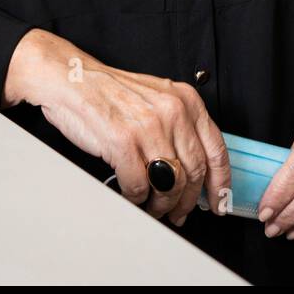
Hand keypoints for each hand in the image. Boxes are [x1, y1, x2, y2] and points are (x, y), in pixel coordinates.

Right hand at [3, 29, 231, 226]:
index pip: (216, 149)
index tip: (219, 202)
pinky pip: (139, 186)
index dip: (220, 182)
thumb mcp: (158, 99)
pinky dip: (136, 198)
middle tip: (178, 213)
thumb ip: (180, 127)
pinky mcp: (123, 142)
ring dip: (161, 204)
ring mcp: (149, 126)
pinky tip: (131, 194)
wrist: (73, 80)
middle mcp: (173, 111)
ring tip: (153, 207)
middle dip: (187, 201)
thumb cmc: (111, 92)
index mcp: (186, 100)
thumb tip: (194, 169)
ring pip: (169, 184)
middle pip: (194, 172)